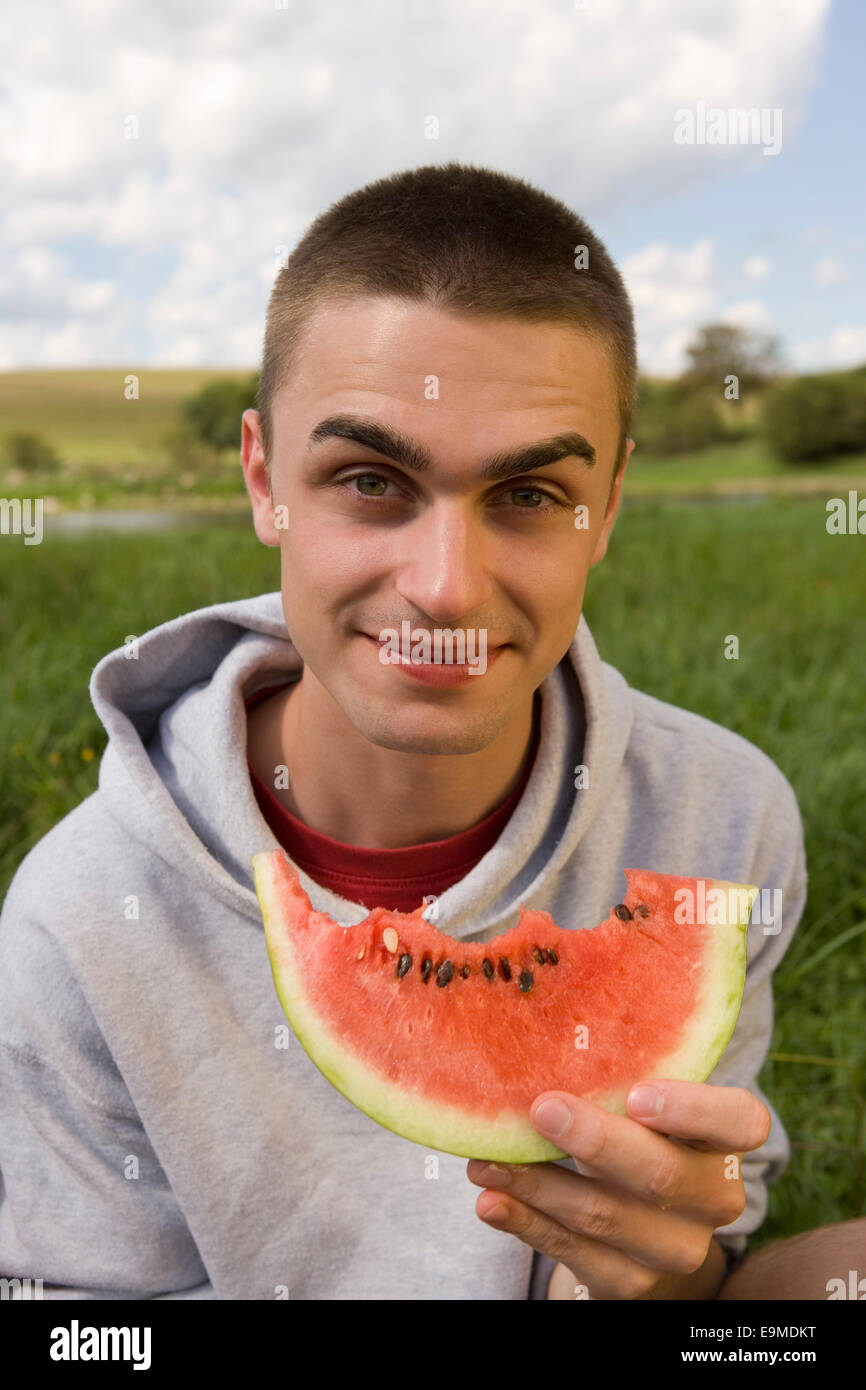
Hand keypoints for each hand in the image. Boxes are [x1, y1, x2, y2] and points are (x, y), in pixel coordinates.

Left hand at [466, 1080, 770, 1299]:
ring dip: (536, 1184)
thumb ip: (620, 1079)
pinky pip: (575, 1253)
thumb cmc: (639, 1136)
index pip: (740, 1121)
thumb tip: (547, 1040)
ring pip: (604, 1215)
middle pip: (660, 1173)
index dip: (692, 1109)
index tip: (637, 1095)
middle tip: (542, 1110)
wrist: (650, 1227)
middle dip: (595, 1140)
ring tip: (485, 1160)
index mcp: (726, 1141)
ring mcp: (678, 1248)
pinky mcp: (633, 1283)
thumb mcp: (646, 1106)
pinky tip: (492, 1202)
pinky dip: (527, 1224)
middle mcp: (716, 1198)